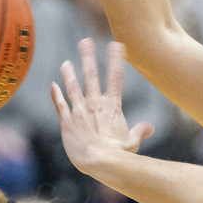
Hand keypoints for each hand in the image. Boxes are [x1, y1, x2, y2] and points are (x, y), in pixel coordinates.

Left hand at [51, 38, 152, 171]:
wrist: (99, 161)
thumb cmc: (118, 154)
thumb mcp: (132, 142)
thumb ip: (139, 131)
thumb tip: (150, 127)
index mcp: (113, 106)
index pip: (116, 78)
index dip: (116, 59)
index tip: (116, 45)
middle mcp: (96, 104)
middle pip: (92, 75)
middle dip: (88, 57)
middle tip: (85, 42)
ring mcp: (80, 111)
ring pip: (73, 87)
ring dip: (69, 74)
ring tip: (66, 63)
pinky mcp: (67, 121)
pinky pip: (60, 104)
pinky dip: (56, 94)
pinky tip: (53, 86)